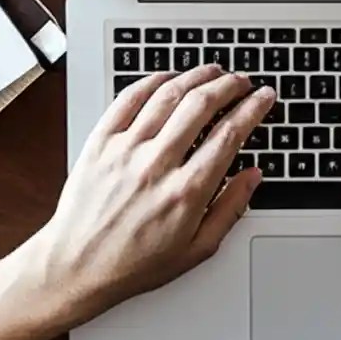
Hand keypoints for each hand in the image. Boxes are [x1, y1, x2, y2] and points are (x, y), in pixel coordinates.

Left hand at [30, 65, 274, 320]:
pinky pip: (128, 99)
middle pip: (201, 104)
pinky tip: (168, 77)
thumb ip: (230, 209)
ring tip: (212, 72)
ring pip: (167, 94)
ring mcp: (125, 150)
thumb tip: (253, 176)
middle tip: (242, 81)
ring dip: (196, 76)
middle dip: (230, 85)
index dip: (253, 108)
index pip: (230, 134)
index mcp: (186, 193)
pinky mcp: (100, 143)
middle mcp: (156, 165)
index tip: (265, 97)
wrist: (75, 267)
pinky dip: (152, 81)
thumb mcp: (197, 249)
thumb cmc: (134, 264)